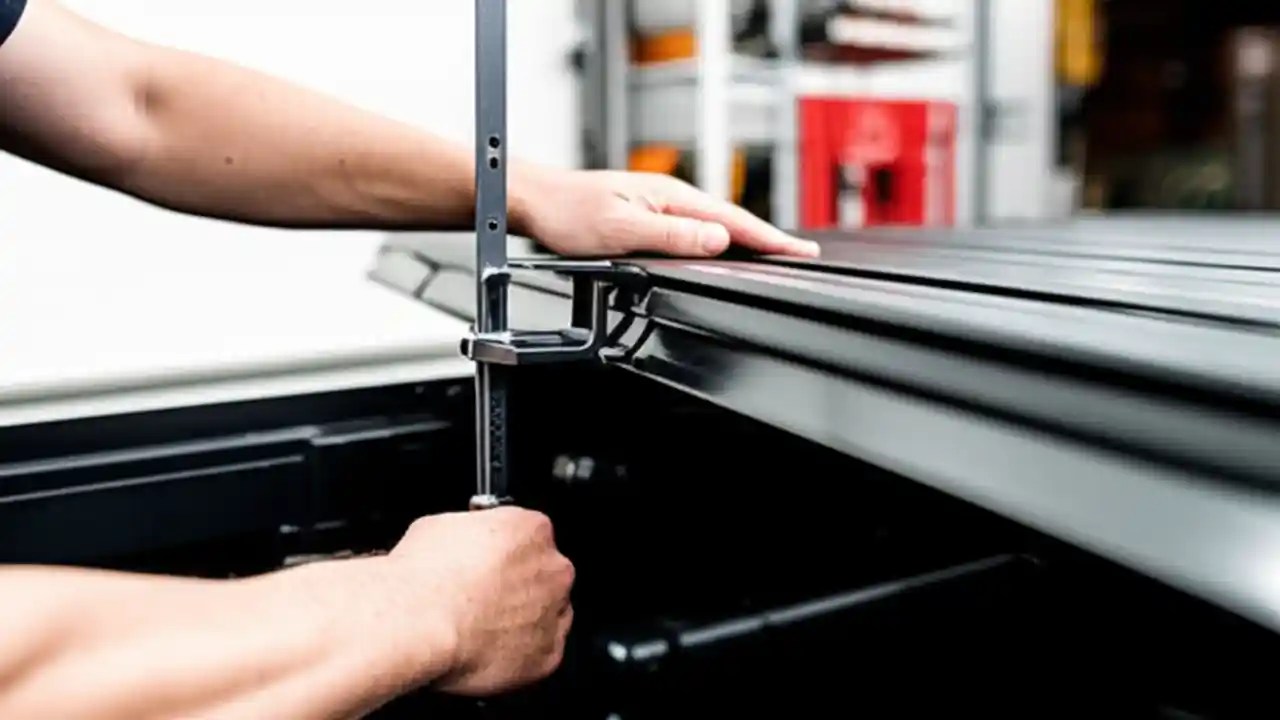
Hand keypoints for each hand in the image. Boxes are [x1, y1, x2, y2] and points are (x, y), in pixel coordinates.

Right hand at [386, 509, 574, 696]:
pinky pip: (541, 653)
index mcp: (531, 529)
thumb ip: (471, 533)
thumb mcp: (440, 527)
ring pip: (547, 614)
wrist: (418, 624)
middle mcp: (552, 569)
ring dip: (524, 620)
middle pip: (545, 574)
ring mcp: (553, 613)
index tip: (488, 563)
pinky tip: (488, 652)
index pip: (529, 535)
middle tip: (482, 598)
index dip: (504, 552)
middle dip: (519, 585)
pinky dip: (520, 655)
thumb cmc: (424, 576)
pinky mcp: (547, 655)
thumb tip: (463, 545)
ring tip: (482, 629)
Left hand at [514, 168, 821, 258]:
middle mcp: (670, 198)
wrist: (537, 200)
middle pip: (731, 222)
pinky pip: (695, 230)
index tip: (800, 251)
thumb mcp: (621, 227)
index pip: (732, 221)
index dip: (769, 239)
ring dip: (746, 239)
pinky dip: (719, 240)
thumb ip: (671, 234)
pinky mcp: (650, 216)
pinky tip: (723, 250)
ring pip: (714, 226)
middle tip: (801, 255)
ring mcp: (661, 206)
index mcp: (670, 197)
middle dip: (768, 238)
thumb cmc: (569, 211)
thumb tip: (717, 239)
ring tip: (774, 253)